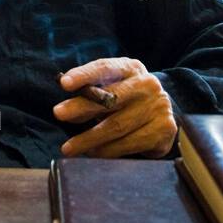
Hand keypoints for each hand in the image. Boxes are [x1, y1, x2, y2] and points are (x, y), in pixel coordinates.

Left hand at [54, 58, 176, 158]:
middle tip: (58, 114)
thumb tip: (65, 111)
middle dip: (82, 107)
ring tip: (69, 147)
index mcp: (130, 68)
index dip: (84, 75)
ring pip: (117, 126)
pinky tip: (93, 153)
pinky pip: (129, 143)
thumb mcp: (111, 89)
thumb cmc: (126, 99)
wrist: (163, 114)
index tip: (64, 83)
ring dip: (89, 138)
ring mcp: (158, 107)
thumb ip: (91, 95)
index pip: (105, 68)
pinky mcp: (164, 129)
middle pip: (111, 98)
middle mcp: (147, 85)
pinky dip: (107, 151)